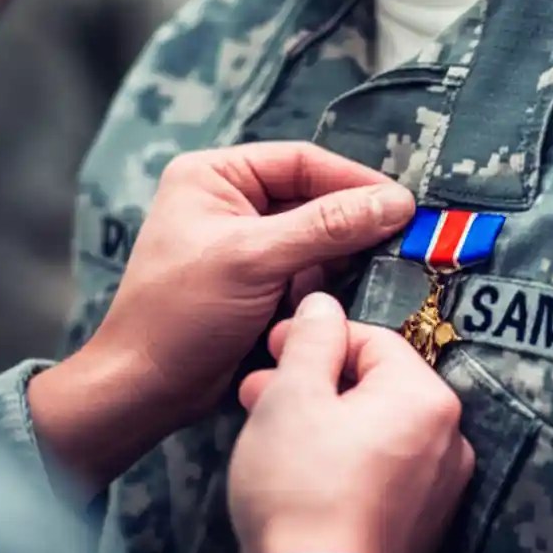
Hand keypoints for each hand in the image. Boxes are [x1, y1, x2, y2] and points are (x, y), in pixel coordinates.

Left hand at [27, 143, 414, 490]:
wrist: (147, 390)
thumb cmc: (181, 314)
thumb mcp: (256, 259)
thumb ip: (327, 227)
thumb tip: (395, 203)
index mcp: (214, 176)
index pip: (301, 161)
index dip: (353, 180)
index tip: (401, 203)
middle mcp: (231, 202)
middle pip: (314, 198)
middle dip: (354, 221)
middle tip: (404, 237)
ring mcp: (247, 245)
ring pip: (318, 237)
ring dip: (347, 255)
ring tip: (386, 266)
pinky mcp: (260, 284)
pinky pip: (311, 271)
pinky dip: (332, 284)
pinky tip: (356, 295)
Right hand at [229, 293, 474, 552]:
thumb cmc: (302, 490)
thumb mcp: (293, 396)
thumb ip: (312, 340)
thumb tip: (324, 305)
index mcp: (425, 396)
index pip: (372, 339)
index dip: (316, 337)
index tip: (276, 347)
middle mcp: (449, 437)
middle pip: (375, 384)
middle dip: (314, 382)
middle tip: (260, 391)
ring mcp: (440, 484)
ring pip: (377, 427)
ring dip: (325, 419)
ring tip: (272, 432)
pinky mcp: (423, 521)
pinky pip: (385, 468)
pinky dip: (347, 458)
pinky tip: (304, 470)